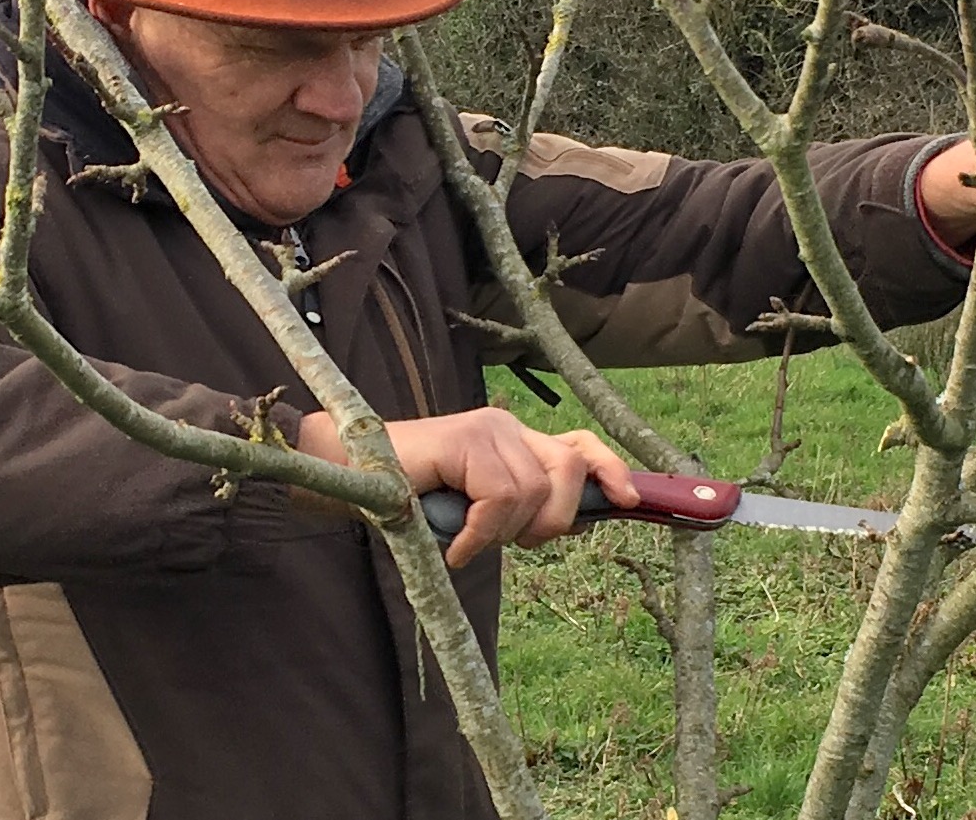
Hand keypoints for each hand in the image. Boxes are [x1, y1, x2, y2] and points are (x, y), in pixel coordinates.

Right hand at [297, 408, 638, 567]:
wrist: (346, 476)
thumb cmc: (413, 502)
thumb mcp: (480, 511)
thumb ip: (523, 509)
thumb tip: (581, 522)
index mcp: (517, 442)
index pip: (579, 447)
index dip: (609, 471)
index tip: (628, 501)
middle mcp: (507, 428)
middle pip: (567, 473)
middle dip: (551, 521)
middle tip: (509, 543)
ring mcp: (486, 429)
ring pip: (533, 493)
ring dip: (503, 534)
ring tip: (468, 540)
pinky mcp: (464, 439)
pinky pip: (499, 498)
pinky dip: (479, 535)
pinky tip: (455, 547)